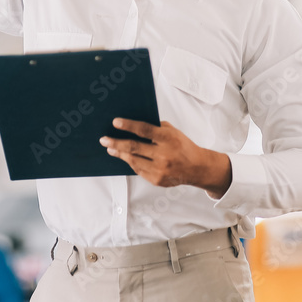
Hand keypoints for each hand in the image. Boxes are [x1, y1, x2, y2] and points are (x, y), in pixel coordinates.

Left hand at [99, 118, 232, 196]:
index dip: (129, 125)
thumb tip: (132, 125)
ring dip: (119, 153)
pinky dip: (130, 162)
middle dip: (116, 143)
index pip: (144, 130)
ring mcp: (160, 169)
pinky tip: (123, 156)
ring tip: (110, 148)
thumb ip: (155, 127)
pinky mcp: (157, 180)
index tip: (115, 122)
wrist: (197, 168)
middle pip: (134, 147)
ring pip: (133, 160)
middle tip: (104, 139)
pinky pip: (138, 170)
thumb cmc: (182, 146)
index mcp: (168, 138)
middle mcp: (164, 154)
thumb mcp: (172, 131)